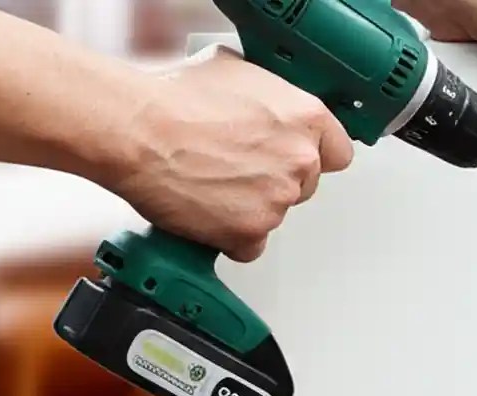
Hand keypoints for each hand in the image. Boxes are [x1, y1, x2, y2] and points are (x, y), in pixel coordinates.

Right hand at [105, 45, 354, 261]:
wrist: (136, 130)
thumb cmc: (175, 99)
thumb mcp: (236, 70)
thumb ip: (268, 94)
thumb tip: (268, 100)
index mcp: (307, 117)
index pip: (339, 151)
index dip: (314, 154)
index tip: (296, 157)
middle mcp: (300, 160)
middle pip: (306, 184)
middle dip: (277, 179)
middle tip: (237, 166)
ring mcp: (278, 199)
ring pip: (278, 214)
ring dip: (252, 206)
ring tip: (212, 182)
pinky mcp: (251, 231)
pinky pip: (251, 245)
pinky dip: (231, 236)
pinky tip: (208, 211)